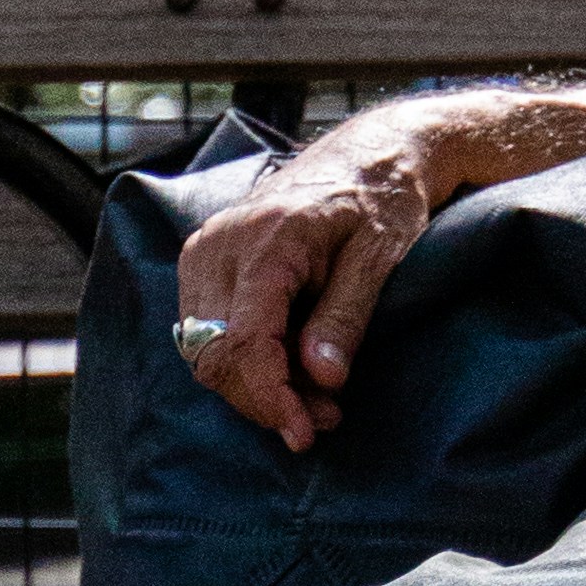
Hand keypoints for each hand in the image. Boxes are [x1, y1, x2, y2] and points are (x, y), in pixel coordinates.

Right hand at [171, 116, 449, 453]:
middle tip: (324, 418)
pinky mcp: (203, 258)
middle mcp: (221, 243)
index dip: (271, 397)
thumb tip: (321, 379)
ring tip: (315, 396)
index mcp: (268, 239)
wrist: (368, 153)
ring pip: (203, 350)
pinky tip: (289, 367)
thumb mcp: (381, 258)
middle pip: (215, 354)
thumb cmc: (383, 199)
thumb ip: (346, 317)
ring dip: (252, 385)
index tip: (304, 432)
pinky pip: (204, 330)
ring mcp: (205, 249)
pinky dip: (242, 359)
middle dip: (265, 399)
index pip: (246, 341)